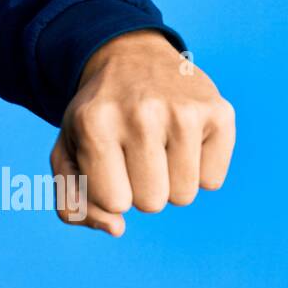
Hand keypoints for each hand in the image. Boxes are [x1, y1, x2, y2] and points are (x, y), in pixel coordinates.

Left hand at [50, 29, 234, 235]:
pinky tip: (183, 136)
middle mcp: (140, 113)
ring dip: (170, 180)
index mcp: (94, 123)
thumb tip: (116, 229)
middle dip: (140, 186)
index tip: (107, 159)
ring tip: (157, 142)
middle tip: (133, 149)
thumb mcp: (68, 153)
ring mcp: (183, 111)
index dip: (110, 189)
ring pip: (184, 196)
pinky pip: (212, 181)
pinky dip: (199, 169)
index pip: (113, 202)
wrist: (131, 58)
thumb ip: (71, 204)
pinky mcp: (220, 112)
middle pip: (151, 202)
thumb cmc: (97, 118)